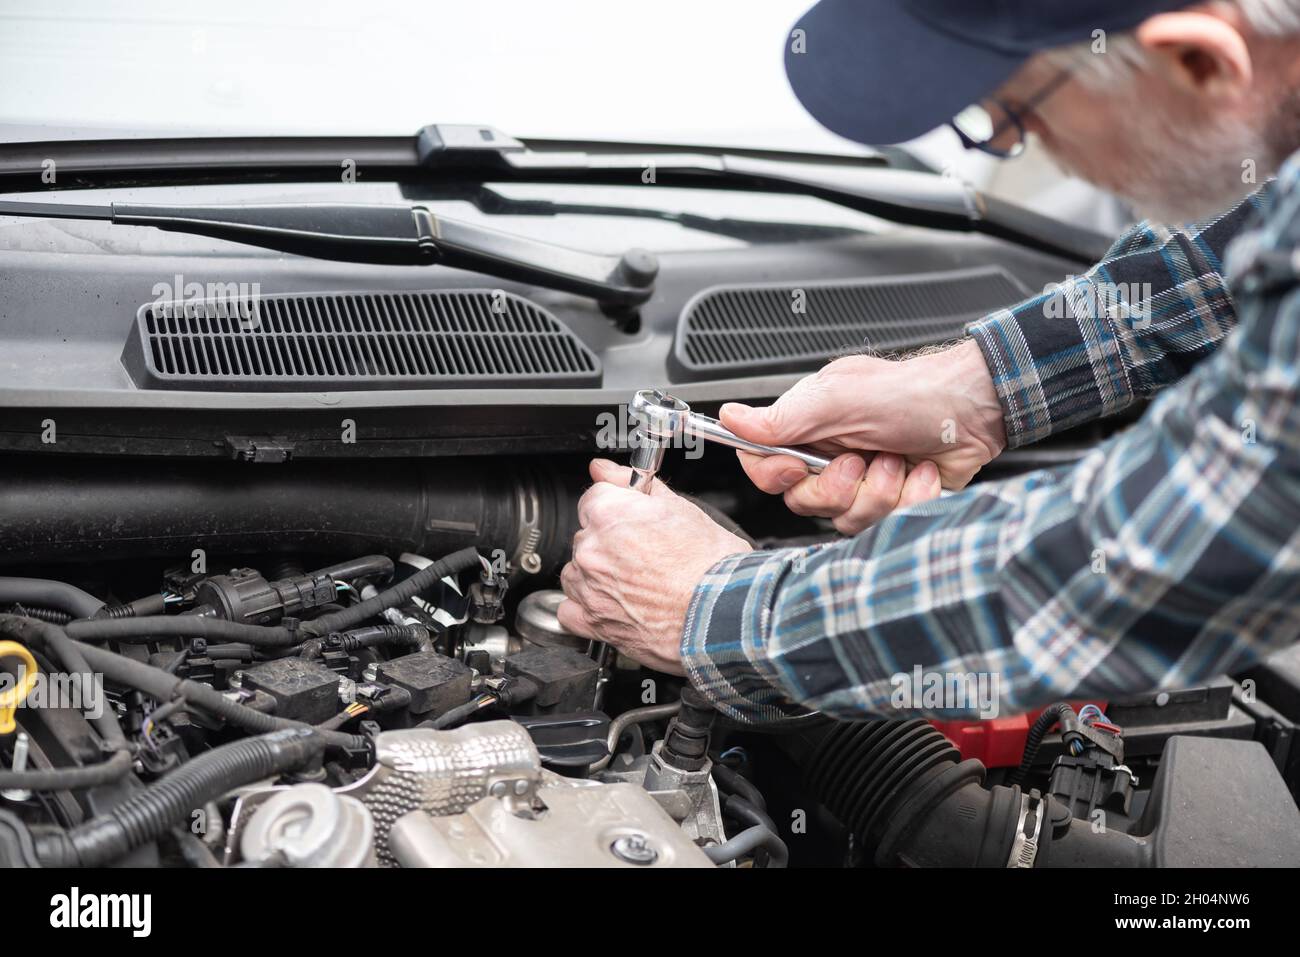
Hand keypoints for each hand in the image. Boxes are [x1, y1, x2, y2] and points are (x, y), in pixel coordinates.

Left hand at [557, 459, 751, 673]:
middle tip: (645, 554)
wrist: (724, 613)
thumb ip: (630, 483)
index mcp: (609, 513)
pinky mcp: (594, 622)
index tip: (633, 521)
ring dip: (596, 575)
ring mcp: (589, 587)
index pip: (594, 497)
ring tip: (635, 582)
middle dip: (609, 542)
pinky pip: (569, 611)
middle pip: (586, 535)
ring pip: (576, 572)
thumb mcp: (679, 508)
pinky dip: (586, 608)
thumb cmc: (711, 565)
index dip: (618, 509)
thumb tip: (604, 469)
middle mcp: (592, 549)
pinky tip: (613, 605)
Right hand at [721, 339, 1006, 533]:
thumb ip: (781, 418)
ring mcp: (863, 482)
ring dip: (880, 490)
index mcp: (808, 430)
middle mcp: (830, 458)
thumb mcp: (838, 399)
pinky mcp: (893, 502)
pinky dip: (911, 497)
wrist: (976, 407)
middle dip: (839, 487)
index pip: (764, 467)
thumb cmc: (911, 392)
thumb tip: (729, 417)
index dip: (775, 475)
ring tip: (899, 459)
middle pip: (804, 501)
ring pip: (845, 519)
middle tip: (862, 457)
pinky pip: (886, 522)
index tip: (798, 464)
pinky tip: (922, 472)